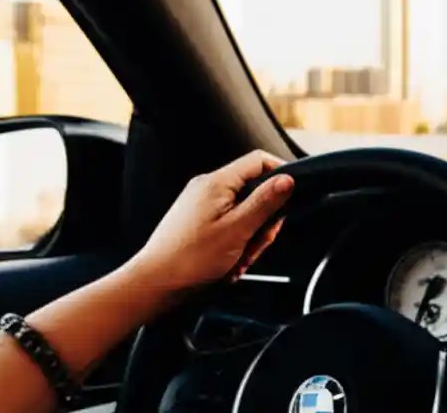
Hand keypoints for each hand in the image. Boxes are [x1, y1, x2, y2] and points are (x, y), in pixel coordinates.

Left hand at [124, 151, 293, 295]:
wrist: (155, 284)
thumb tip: (288, 179)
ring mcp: (202, 205)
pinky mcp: (199, 221)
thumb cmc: (189, 259)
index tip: (292, 196)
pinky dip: (237, 242)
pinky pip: (230, 224)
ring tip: (239, 257)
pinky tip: (230, 261)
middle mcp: (207, 188)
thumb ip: (265, 202)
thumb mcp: (237, 230)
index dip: (281, 175)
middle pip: (255, 191)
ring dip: (250, 236)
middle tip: (257, 241)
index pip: (259, 161)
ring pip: (245, 212)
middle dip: (264, 219)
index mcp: (216, 183)